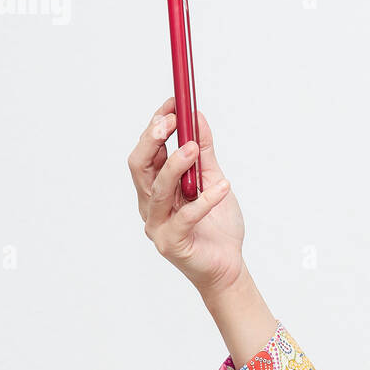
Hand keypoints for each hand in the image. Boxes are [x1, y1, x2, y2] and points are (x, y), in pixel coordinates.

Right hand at [128, 96, 245, 296]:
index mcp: (156, 187)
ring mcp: (157, 225)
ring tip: (195, 149)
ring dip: (176, 164)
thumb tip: (198, 119)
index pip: (148, 151)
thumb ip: (204, 154)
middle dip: (153, 140)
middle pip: (140, 166)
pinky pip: (185, 217)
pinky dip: (204, 200)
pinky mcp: (172, 243)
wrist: (228, 266)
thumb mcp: (213, 180)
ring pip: (157, 189)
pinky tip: (222, 186)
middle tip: (172, 121)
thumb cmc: (217, 226)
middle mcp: (151, 204)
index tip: (174, 103)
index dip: (157, 125)